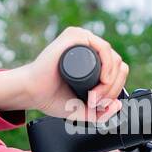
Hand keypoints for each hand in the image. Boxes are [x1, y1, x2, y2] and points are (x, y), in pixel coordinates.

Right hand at [0, 26, 127, 122]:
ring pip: (114, 59)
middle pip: (118, 66)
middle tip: (95, 103)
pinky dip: (108, 66)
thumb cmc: (52, 98)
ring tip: (93, 96)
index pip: (118, 72)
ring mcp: (83, 40)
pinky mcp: (75, 37)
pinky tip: (102, 79)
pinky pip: (104, 47)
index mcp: (94, 60)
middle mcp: (90, 48)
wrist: (32, 92)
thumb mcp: (82, 111)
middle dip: (112, 89)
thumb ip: (100, 114)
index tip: (100, 106)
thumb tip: (118, 105)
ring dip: (110, 82)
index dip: (115, 91)